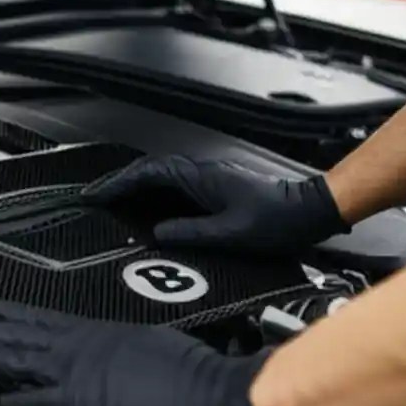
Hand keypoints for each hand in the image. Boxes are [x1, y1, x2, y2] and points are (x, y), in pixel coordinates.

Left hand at [0, 301, 276, 405]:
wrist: (218, 395)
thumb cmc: (200, 372)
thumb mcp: (158, 347)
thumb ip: (130, 352)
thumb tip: (124, 358)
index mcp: (104, 333)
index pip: (47, 321)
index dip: (13, 315)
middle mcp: (86, 347)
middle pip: (23, 335)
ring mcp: (81, 374)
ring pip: (18, 358)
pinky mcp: (84, 405)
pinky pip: (39, 402)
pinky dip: (15, 402)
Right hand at [82, 155, 349, 253]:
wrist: (309, 210)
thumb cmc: (277, 221)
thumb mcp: (232, 234)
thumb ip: (192, 233)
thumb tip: (158, 235)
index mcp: (201, 177)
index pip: (149, 174)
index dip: (119, 184)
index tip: (96, 196)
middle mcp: (202, 172)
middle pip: (150, 171)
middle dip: (120, 183)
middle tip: (96, 198)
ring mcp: (209, 178)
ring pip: (162, 177)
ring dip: (135, 187)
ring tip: (113, 203)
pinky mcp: (216, 187)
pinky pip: (175, 186)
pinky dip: (154, 194)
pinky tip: (148, 209)